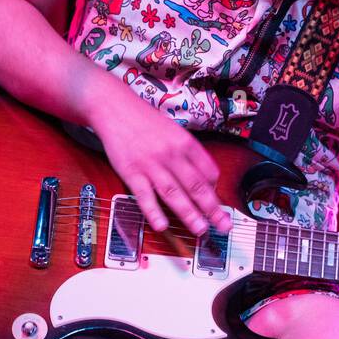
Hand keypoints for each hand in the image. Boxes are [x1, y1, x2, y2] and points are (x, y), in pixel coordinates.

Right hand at [89, 89, 229, 235]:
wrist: (116, 109)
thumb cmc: (147, 122)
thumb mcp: (175, 132)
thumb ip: (190, 154)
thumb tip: (206, 177)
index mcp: (186, 143)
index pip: (209, 171)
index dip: (216, 191)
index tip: (220, 206)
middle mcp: (171, 154)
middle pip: (195, 185)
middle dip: (211, 209)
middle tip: (222, 226)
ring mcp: (151, 164)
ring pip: (173, 193)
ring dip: (188, 214)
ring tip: (200, 229)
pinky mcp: (131, 172)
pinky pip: (144, 195)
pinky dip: (153, 211)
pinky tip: (161, 225)